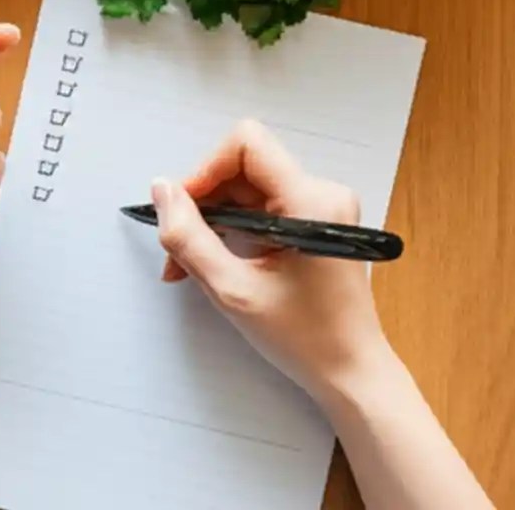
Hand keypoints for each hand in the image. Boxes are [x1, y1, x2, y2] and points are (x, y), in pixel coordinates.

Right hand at [152, 120, 391, 399]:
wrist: (351, 371)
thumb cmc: (306, 338)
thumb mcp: (233, 290)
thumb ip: (189, 238)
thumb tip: (162, 191)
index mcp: (311, 202)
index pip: (246, 144)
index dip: (205, 169)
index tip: (182, 209)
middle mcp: (321, 193)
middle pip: (242, 167)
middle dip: (202, 202)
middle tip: (177, 249)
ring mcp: (321, 207)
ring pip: (247, 188)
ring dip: (212, 220)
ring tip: (189, 264)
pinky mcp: (315, 221)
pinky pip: (261, 207)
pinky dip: (231, 230)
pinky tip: (215, 262)